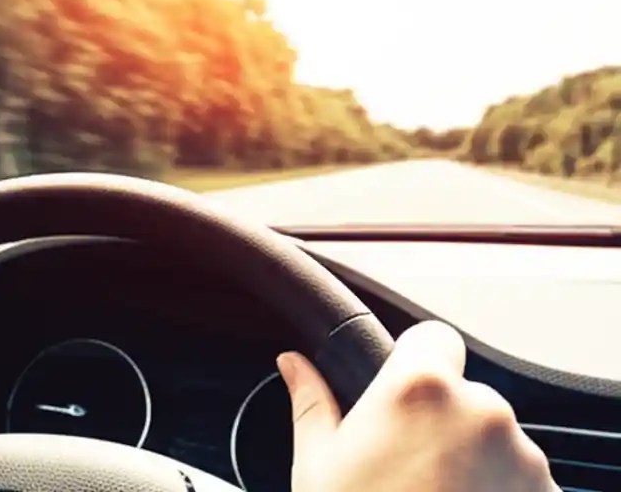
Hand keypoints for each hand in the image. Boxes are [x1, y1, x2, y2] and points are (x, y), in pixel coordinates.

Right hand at [279, 321, 558, 491]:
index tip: (400, 392)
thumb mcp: (317, 465)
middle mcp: (480, 412)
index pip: (434, 337)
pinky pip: (520, 481)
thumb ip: (311, 402)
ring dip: (474, 461)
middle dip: (442, 422)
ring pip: (496, 440)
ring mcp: (522, 458)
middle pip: (465, 395)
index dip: (416, 360)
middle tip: (405, 465)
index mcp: (418, 390)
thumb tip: (293, 364)